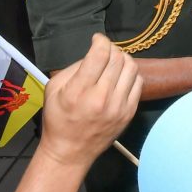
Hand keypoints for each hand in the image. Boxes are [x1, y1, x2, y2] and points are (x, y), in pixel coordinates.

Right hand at [38, 34, 140, 168]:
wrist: (70, 151)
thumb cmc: (58, 119)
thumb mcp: (53, 90)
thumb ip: (74, 68)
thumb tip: (94, 54)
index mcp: (80, 91)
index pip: (100, 55)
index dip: (101, 41)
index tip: (97, 39)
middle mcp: (102, 98)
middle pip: (118, 58)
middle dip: (111, 48)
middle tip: (104, 50)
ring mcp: (119, 106)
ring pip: (132, 68)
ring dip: (123, 59)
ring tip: (114, 62)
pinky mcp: (129, 113)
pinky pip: (138, 83)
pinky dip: (131, 74)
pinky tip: (121, 77)